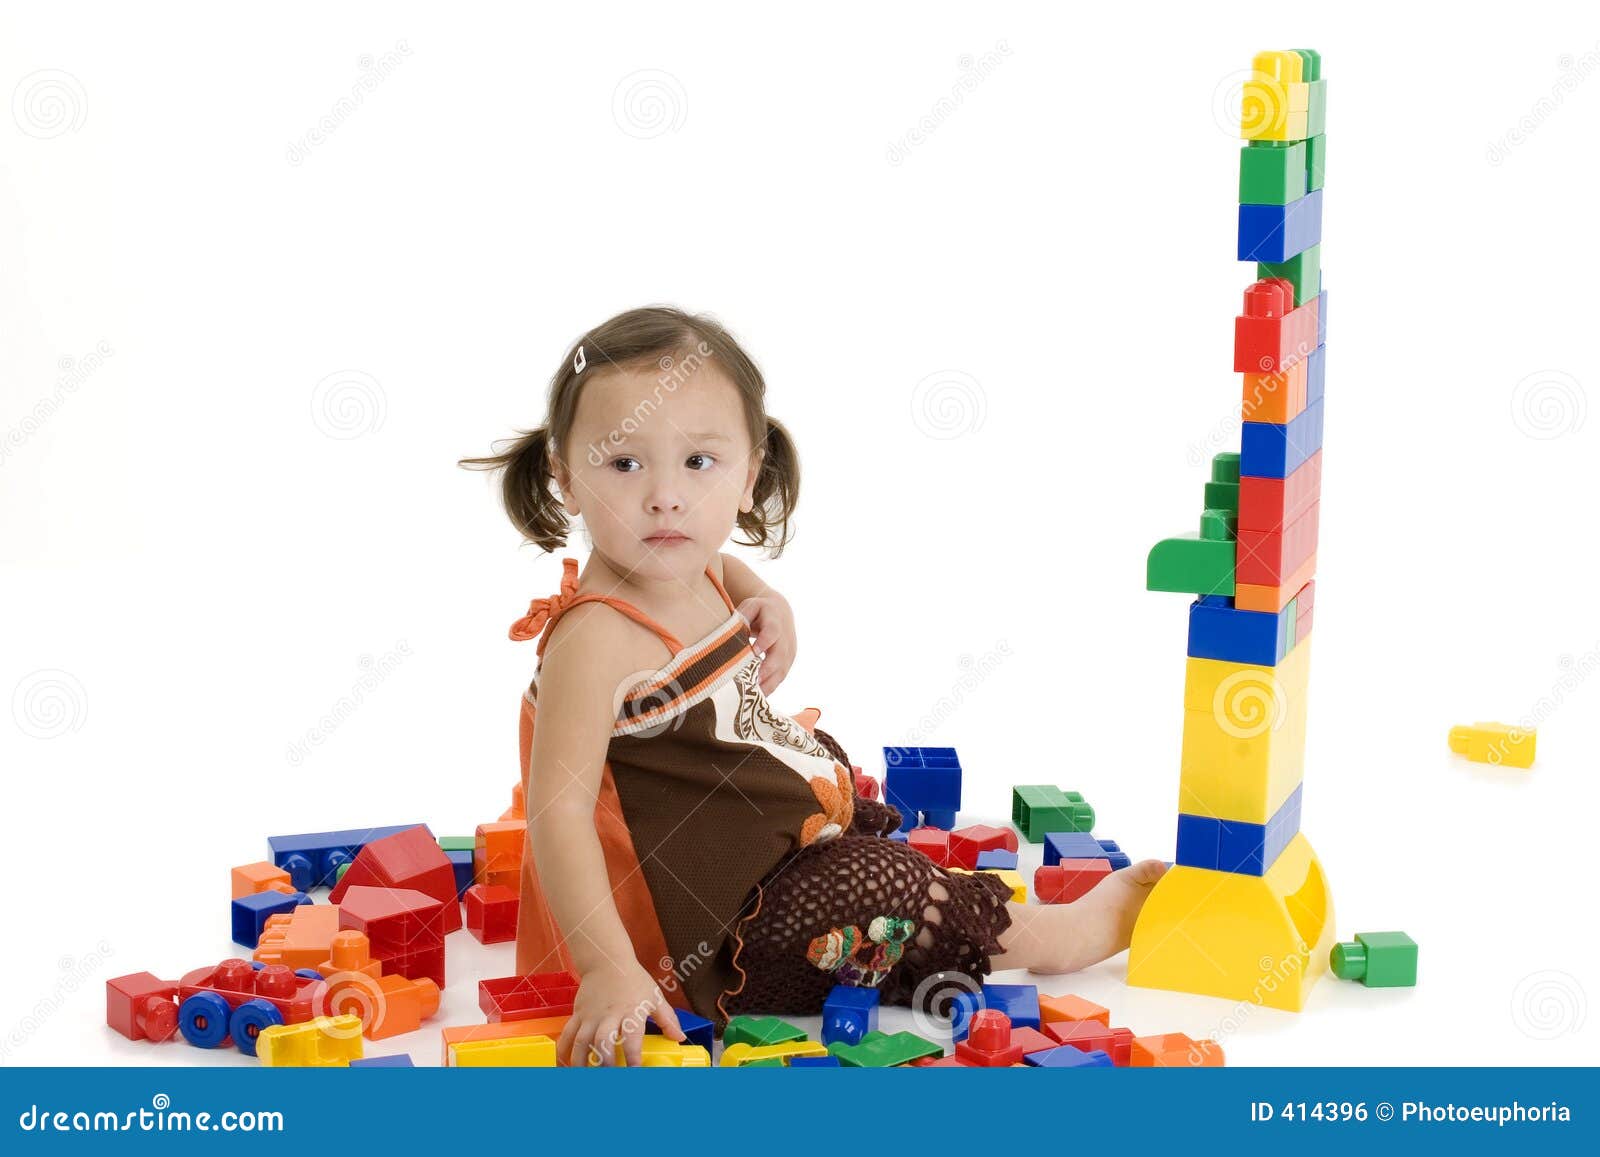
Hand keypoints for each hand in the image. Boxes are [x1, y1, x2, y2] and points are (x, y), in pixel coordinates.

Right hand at [557, 961, 684, 1066]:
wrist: (607, 961)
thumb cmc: (633, 979)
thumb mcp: (654, 996)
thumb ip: (667, 1019)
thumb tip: (679, 1037)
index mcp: (631, 1012)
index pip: (632, 1037)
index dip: (633, 1057)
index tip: (635, 1072)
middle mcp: (609, 1015)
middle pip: (603, 1041)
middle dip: (604, 1062)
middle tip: (608, 1077)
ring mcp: (591, 1015)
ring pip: (582, 1040)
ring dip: (582, 1061)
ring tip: (584, 1076)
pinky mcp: (578, 1013)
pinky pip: (568, 1033)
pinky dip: (564, 1049)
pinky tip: (564, 1063)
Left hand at [735, 594, 795, 696]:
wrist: (781, 612)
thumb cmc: (759, 612)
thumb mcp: (750, 608)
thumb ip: (742, 618)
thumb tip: (732, 634)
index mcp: (774, 621)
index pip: (772, 631)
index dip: (765, 641)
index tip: (754, 652)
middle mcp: (785, 638)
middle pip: (780, 655)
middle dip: (767, 669)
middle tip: (753, 682)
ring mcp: (789, 652)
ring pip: (782, 670)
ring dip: (768, 684)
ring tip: (753, 696)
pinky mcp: (788, 663)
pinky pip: (780, 678)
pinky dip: (770, 688)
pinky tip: (757, 698)